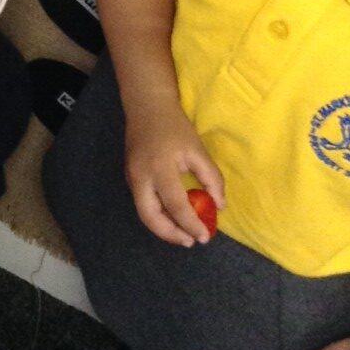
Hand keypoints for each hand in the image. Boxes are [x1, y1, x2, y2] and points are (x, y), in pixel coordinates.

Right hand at [124, 98, 224, 246]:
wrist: (147, 108)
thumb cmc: (175, 127)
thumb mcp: (198, 150)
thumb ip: (211, 179)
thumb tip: (219, 206)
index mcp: (160, 168)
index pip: (175, 205)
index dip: (191, 224)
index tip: (205, 236)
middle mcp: (141, 177)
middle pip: (151, 217)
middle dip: (171, 235)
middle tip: (191, 242)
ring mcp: (132, 178)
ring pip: (144, 214)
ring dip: (164, 228)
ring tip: (184, 234)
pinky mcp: (130, 178)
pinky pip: (143, 204)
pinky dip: (158, 216)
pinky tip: (173, 218)